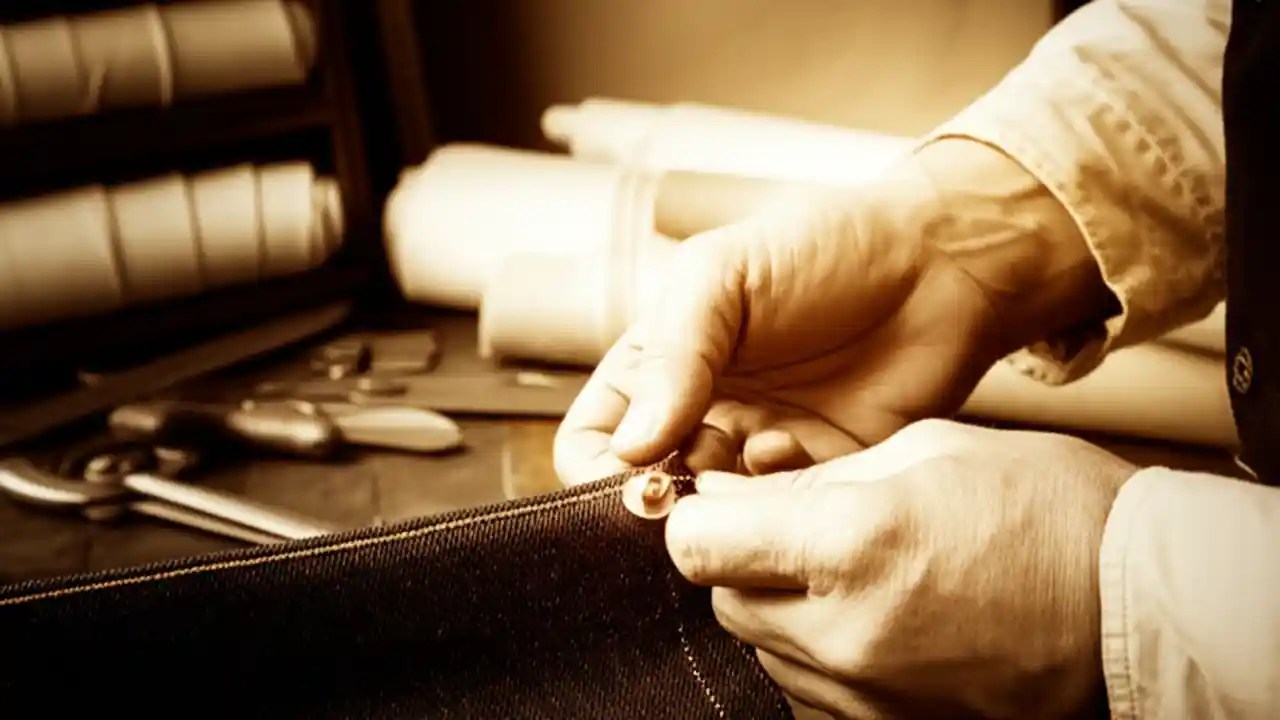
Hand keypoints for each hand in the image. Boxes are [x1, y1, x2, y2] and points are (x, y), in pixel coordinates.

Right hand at [553, 140, 1114, 485]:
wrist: (939, 264)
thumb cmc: (826, 248)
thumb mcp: (722, 276)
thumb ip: (672, 354)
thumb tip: (631, 445)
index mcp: (662, 364)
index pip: (596, 434)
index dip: (594, 464)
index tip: (619, 474)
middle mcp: (703, 413)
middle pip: (646, 486)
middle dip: (655, 495)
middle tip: (682, 480)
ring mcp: (758, 448)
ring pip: (709, 510)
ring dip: (716, 499)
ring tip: (743, 454)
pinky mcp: (818, 475)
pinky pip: (778, 515)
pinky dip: (775, 497)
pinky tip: (791, 447)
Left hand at [665, 419, 1137, 718]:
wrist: (1140, 606)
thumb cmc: (1048, 509)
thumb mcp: (926, 451)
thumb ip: (814, 479)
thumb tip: (735, 495)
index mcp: (851, 543)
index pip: (697, 543)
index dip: (702, 514)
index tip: (728, 501)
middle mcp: (844, 633)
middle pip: (723, 599)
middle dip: (742, 559)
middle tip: (798, 529)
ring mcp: (866, 695)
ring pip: (763, 648)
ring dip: (780, 607)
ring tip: (851, 572)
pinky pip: (807, 690)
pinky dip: (818, 654)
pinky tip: (871, 618)